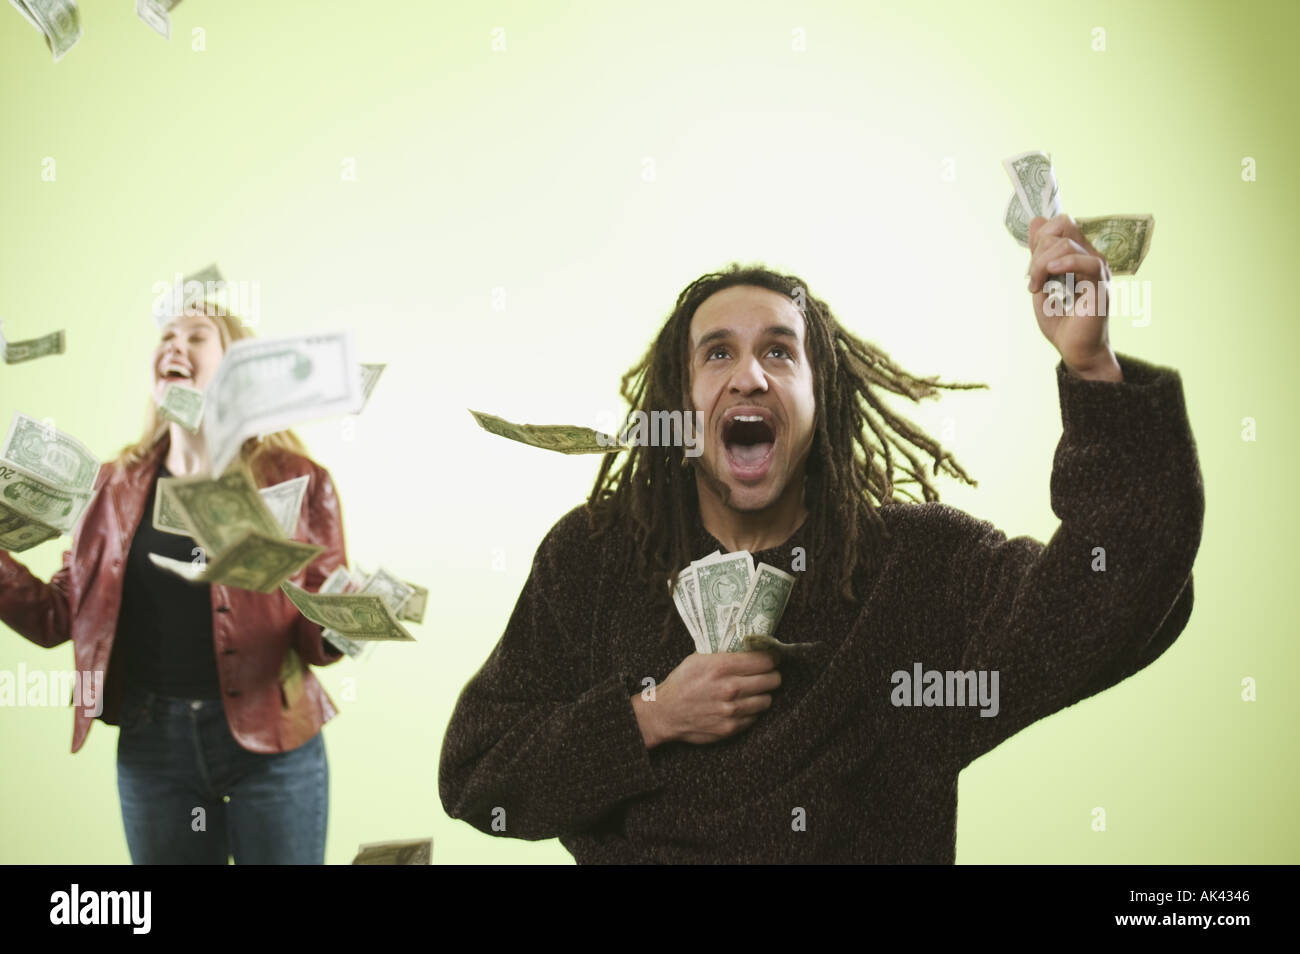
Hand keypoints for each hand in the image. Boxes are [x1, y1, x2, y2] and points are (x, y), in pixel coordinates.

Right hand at [631, 651, 780, 748]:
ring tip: (752, 691)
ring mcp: (732, 711)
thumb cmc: (681, 682)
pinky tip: (740, 705)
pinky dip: (751, 711)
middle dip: (771, 675)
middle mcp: (730, 688)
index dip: (772, 657)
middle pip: (773, 680)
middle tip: (765, 674)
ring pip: (768, 700)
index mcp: (722, 666)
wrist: (665, 713)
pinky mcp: (731, 728)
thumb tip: (750, 648)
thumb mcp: (699, 658)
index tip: (771, 657)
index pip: (766, 660)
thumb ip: (725, 654)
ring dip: (762, 694)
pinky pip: (755, 717)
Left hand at [1027, 214, 1121, 380]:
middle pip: (1062, 226)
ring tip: (1037, 289)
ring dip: (1042, 265)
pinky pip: (1088, 262)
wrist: (1073, 348)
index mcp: (1077, 254)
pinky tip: (1051, 275)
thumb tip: (1036, 219)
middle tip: (1032, 280)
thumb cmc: (1059, 318)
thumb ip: (1039, 253)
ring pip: (1066, 244)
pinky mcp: (1101, 284)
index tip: (1030, 271)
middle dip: (1038, 250)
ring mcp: (1097, 269)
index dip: (1040, 239)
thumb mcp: (1041, 280)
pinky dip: (1066, 263)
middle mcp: (1090, 256)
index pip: (1060, 223)